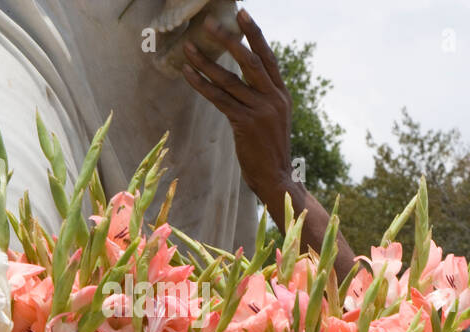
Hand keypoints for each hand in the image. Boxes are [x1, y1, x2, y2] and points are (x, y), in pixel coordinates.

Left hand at [182, 8, 297, 205]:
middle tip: (209, 23)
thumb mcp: (274, 118)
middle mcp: (274, 100)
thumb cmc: (270, 148)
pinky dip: (201, 84)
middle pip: (250, 62)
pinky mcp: (245, 124)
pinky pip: (219, 99)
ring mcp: (260, 112)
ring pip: (229, 80)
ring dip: (206, 62)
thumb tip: (244, 75)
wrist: (277, 177)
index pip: (268, 58)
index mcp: (282, 95)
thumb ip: (263, 96)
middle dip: (229, 40)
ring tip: (188, 46)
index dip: (254, 34)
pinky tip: (188, 72)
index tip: (242, 13)